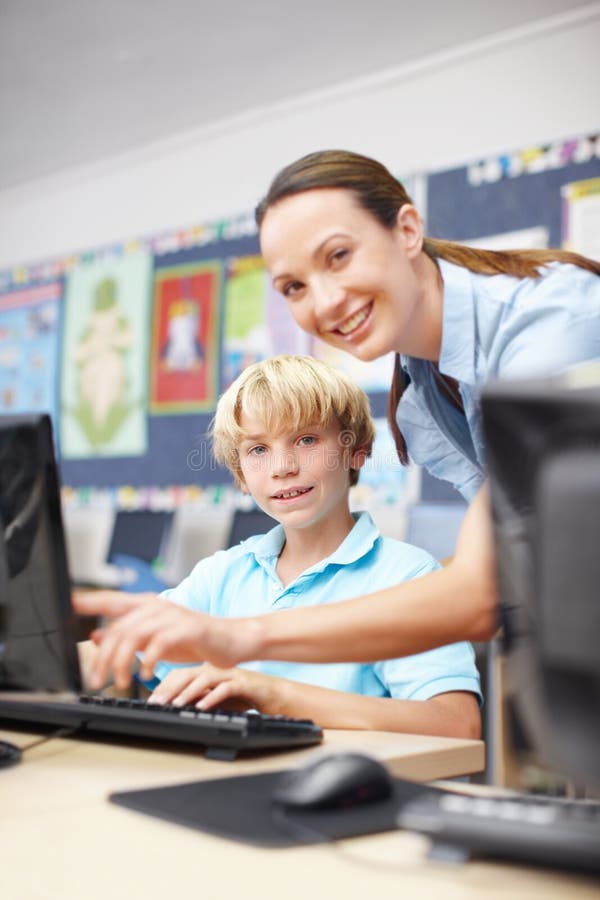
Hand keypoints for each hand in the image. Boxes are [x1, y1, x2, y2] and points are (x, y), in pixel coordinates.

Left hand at [72, 590, 252, 689]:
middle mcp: (157, 606)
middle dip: (104, 656)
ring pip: (134, 635)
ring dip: (122, 662)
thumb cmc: (193, 639)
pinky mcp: (187, 628)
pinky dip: (148, 661)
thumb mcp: (154, 638)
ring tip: (121, 682)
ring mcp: (172, 615)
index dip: (87, 601)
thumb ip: (127, 635)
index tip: (65, 603)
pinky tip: (145, 674)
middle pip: (118, 627)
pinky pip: (159, 644)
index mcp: (147, 606)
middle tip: (97, 679)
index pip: (110, 600)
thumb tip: (95, 636)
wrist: (230, 640)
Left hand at [148, 664, 280, 713]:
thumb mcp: (213, 698)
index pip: (179, 673)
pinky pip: (226, 688)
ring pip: (204, 678)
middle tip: (157, 702)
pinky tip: (203, 706)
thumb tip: (172, 708)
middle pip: (188, 673)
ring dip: (189, 691)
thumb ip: (196, 700)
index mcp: (206, 670)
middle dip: (170, 688)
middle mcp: (216, 669)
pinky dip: (213, 697)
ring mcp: (229, 674)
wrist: (273, 693)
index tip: (152, 701)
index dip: (163, 686)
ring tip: (177, 703)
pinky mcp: (244, 683)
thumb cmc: (242, 696)